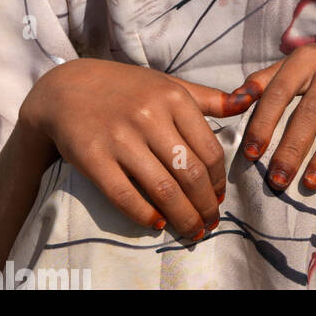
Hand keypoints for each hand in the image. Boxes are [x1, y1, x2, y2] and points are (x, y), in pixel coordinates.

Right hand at [18, 58, 255, 240]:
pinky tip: (158, 224)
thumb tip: (246, 102)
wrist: (68, 88)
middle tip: (210, 223)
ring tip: (192, 230)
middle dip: (205, 205)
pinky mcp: (93, 157)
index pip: (209, 149)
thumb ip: (207, 98)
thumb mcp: (168, 85)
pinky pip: (124, 194)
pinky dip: (144, 214)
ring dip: (183, 216)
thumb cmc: (127, 89)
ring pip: (162, 188)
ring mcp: (121, 137)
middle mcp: (150, 116)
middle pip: (190, 173)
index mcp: (173, 98)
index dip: (218, 181)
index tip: (219, 198)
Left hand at [229, 42, 315, 192]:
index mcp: (307, 58)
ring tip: (310, 183)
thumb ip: (265, 82)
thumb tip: (233, 100)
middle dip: (292, 149)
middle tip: (277, 181)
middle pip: (312, 111)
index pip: (280, 91)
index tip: (252, 154)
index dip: (264, 122)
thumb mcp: (295, 66)